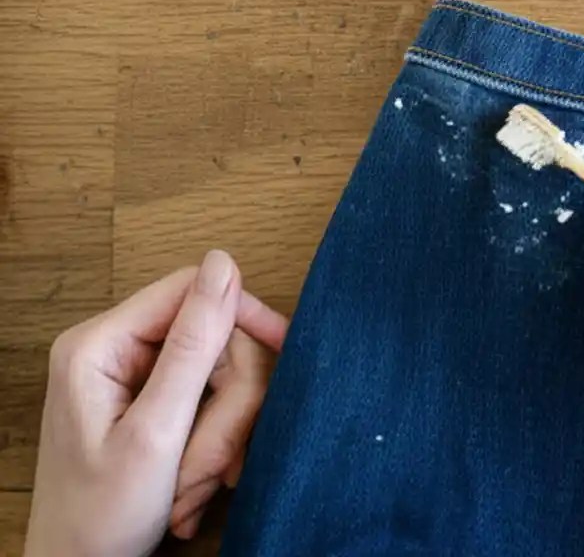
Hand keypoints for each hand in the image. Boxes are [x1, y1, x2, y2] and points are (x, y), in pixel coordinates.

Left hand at [25, 251, 288, 555]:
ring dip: (222, 433)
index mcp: (99, 344)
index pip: (193, 290)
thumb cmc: (100, 515)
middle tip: (220, 460)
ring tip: (198, 482)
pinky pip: (205, 403)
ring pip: (215, 377)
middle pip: (210, 340)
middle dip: (228, 403)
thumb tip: (224, 266)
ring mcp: (128, 377)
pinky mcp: (146, 403)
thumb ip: (193, 347)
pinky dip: (212, 443)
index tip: (284, 351)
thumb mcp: (157, 432)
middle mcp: (112, 350)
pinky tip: (195, 480)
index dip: (243, 317)